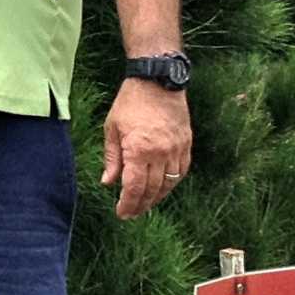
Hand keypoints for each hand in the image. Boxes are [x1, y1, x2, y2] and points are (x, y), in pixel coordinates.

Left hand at [102, 78, 190, 219]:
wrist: (158, 81)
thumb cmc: (130, 102)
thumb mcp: (112, 128)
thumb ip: (112, 158)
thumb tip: (108, 183)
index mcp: (138, 149)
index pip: (134, 187)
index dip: (128, 204)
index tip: (122, 213)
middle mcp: (160, 153)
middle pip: (152, 190)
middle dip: (141, 205)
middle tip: (132, 213)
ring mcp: (176, 149)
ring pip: (169, 184)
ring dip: (157, 198)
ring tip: (145, 205)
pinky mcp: (186, 144)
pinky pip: (181, 172)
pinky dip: (172, 184)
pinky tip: (163, 188)